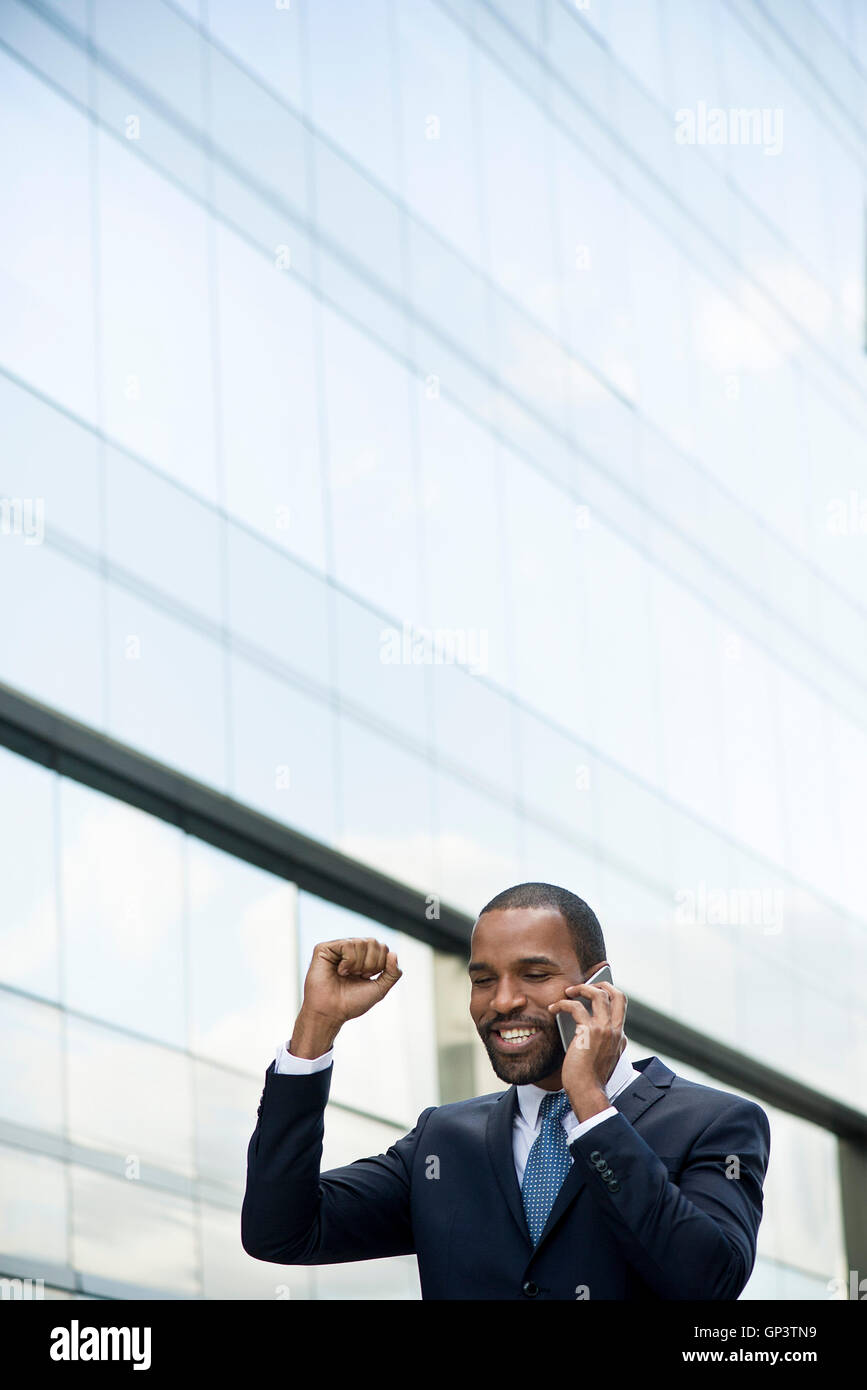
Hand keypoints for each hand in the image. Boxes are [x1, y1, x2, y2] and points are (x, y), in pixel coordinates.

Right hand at [290, 938, 401, 1056]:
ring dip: (358, 964)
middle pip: (373, 942)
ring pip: (361, 943)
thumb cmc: (352, 1002)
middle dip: (370, 964)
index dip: (379, 965)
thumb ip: (392, 973)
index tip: (366, 978)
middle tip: (358, 976)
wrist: (331, 1013)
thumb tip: (394, 954)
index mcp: (364, 957)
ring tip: (347, 975)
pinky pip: (347, 944)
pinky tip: (340, 971)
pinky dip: (348, 961)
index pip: (383, 947)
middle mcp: (351, 949)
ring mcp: (338, 948)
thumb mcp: (379, 989)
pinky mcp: (324, 949)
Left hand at [548, 982, 626, 1119]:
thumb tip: (583, 1027)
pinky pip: (576, 1007)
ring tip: (569, 991)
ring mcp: (605, 1030)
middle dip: (603, 984)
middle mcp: (616, 1031)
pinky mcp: (589, 1031)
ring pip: (600, 994)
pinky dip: (562, 1004)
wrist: (587, 1092)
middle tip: (587, 985)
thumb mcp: (601, 1058)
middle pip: (618, 995)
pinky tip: (553, 1008)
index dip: (608, 998)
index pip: (620, 1009)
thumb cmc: (589, 1079)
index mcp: (620, 1038)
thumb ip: (599, 1043)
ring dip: (582, 988)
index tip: (595, 993)